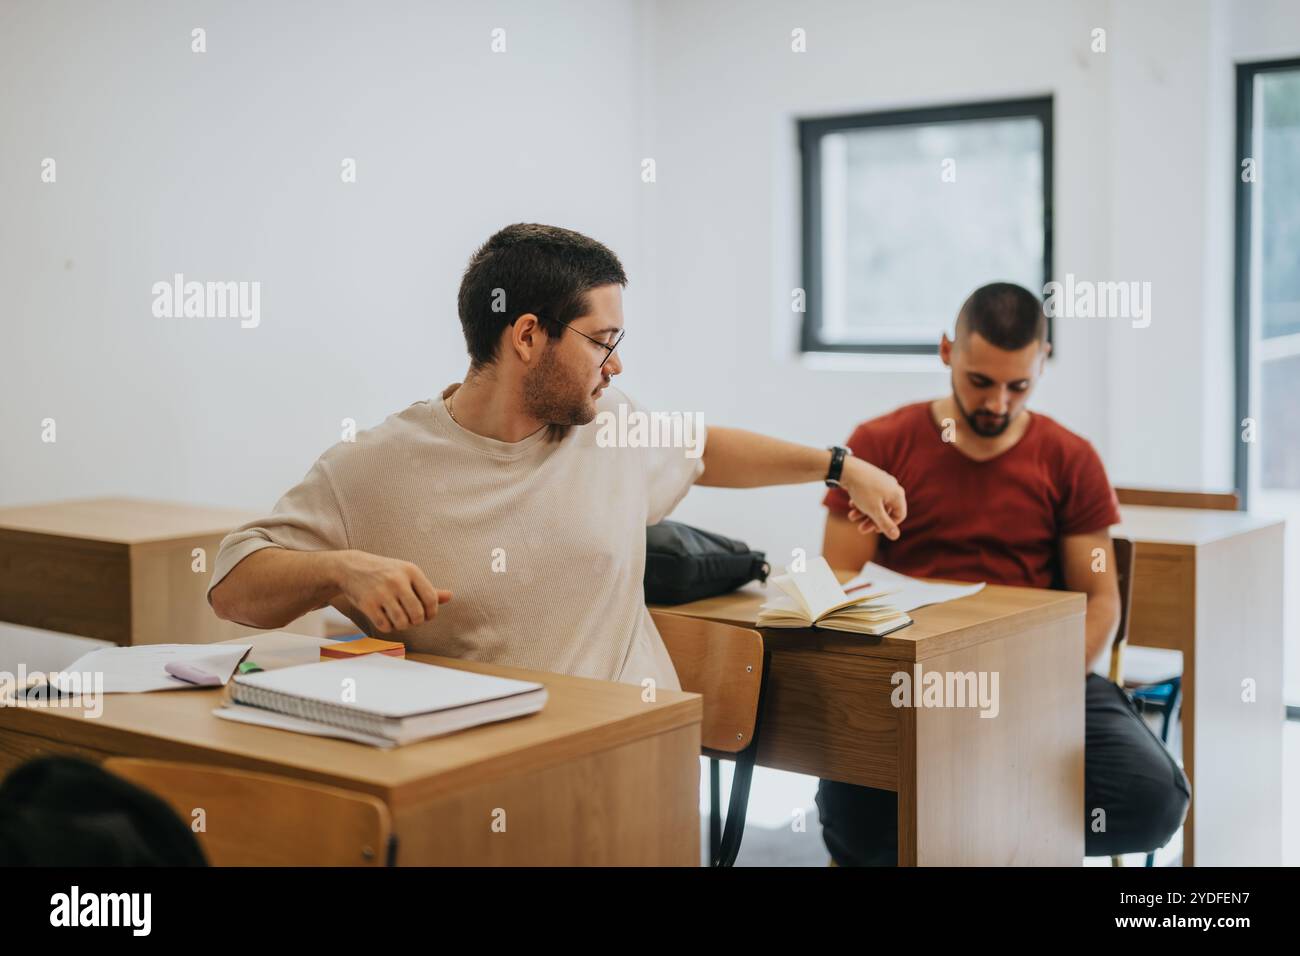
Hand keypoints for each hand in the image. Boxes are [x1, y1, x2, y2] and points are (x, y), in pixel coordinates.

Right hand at [334, 551, 450, 632]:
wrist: (350, 567)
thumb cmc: (385, 572)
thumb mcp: (407, 574)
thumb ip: (427, 588)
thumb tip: (450, 596)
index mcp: (411, 571)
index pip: (431, 599)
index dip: (432, 613)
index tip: (427, 616)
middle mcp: (397, 580)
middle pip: (417, 614)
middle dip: (417, 622)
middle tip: (411, 619)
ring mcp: (381, 592)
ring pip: (402, 622)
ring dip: (402, 626)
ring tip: (399, 620)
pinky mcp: (367, 604)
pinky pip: (385, 626)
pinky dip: (388, 627)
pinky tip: (386, 619)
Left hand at [838, 458, 906, 539]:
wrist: (847, 469)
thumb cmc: (863, 490)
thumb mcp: (874, 510)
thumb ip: (885, 524)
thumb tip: (896, 536)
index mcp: (897, 494)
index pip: (900, 515)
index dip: (889, 525)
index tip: (875, 530)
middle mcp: (892, 486)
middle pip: (886, 510)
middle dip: (872, 520)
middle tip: (860, 529)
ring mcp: (882, 481)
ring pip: (876, 503)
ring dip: (864, 512)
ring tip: (851, 517)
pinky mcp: (872, 478)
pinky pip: (870, 495)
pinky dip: (862, 502)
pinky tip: (851, 504)